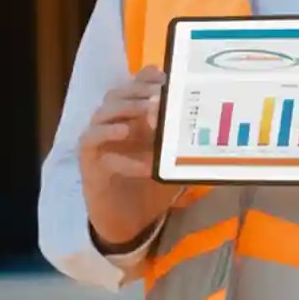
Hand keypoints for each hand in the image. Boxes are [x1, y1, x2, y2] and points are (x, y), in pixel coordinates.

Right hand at [79, 65, 180, 251]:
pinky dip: (112, 139)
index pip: (134, 87)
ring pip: (102, 113)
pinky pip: (93, 142)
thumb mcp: (172, 162)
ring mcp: (97, 141)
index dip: (146, 78)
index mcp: (132, 119)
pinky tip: (130, 138)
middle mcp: (112, 124)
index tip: (166, 77)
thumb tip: (210, 126)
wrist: (129, 222)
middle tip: (160, 96)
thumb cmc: (151, 188)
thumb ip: (181, 143)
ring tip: (150, 116)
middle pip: (117, 94)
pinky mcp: (87, 161)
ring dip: (126, 110)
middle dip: (139, 92)